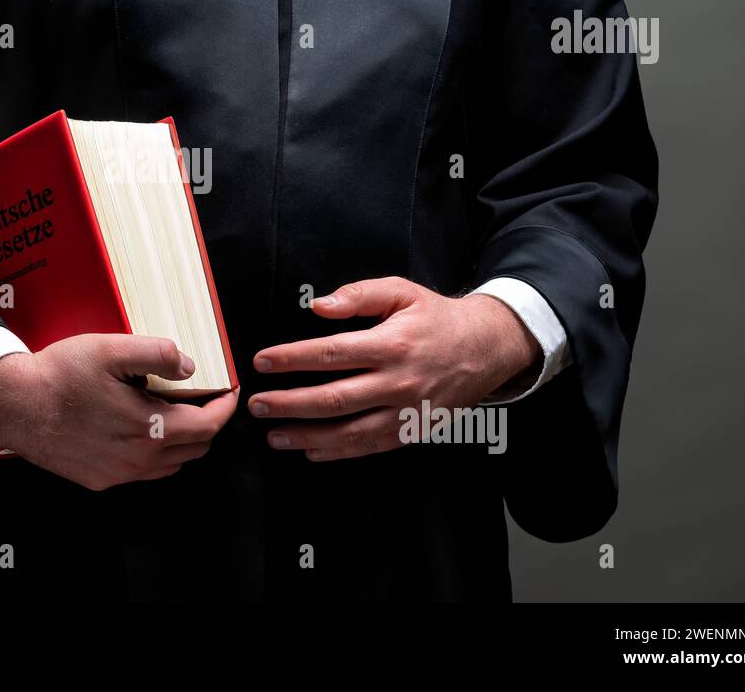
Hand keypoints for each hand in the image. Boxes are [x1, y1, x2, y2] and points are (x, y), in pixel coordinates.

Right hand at [0, 333, 239, 489]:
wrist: (13, 405)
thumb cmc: (57, 377)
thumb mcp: (111, 349)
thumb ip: (157, 354)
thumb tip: (188, 365)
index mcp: (148, 428)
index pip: (208, 426)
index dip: (225, 407)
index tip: (229, 392)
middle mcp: (138, 459)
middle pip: (196, 448)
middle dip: (208, 423)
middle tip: (205, 398)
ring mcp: (119, 474)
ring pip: (172, 464)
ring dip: (184, 440)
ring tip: (174, 412)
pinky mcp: (100, 480)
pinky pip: (144, 472)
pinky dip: (156, 453)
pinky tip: (142, 429)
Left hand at [249, 278, 539, 461]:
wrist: (486, 348)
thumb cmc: (436, 318)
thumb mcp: (401, 292)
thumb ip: (359, 295)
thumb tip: (319, 306)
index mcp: (391, 344)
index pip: (332, 354)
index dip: (293, 358)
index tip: (262, 361)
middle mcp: (398, 381)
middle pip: (335, 398)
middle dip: (290, 404)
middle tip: (257, 405)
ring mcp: (406, 411)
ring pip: (350, 432)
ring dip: (308, 436)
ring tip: (274, 436)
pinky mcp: (412, 430)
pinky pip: (370, 447)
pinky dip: (338, 453)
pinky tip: (311, 451)